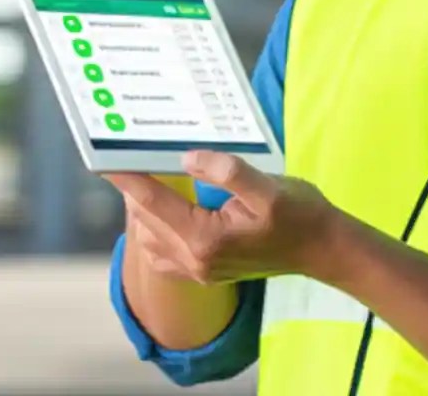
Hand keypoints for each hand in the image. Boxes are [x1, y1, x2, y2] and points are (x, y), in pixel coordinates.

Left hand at [104, 151, 338, 284]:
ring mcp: (199, 270)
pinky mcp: (205, 272)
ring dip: (145, 210)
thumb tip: (188, 157)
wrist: (324, 250)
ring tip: (150, 179)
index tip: (103, 159)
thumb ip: (227, 171)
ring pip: (150, 237)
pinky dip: (156, 230)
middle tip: (130, 157)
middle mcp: (196, 260)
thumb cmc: (301, 216)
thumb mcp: (269, 187)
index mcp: (206, 239)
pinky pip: (163, 254)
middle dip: (135, 189)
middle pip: (146, 220)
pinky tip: (167, 211)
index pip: (152, 203)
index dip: (126, 178)